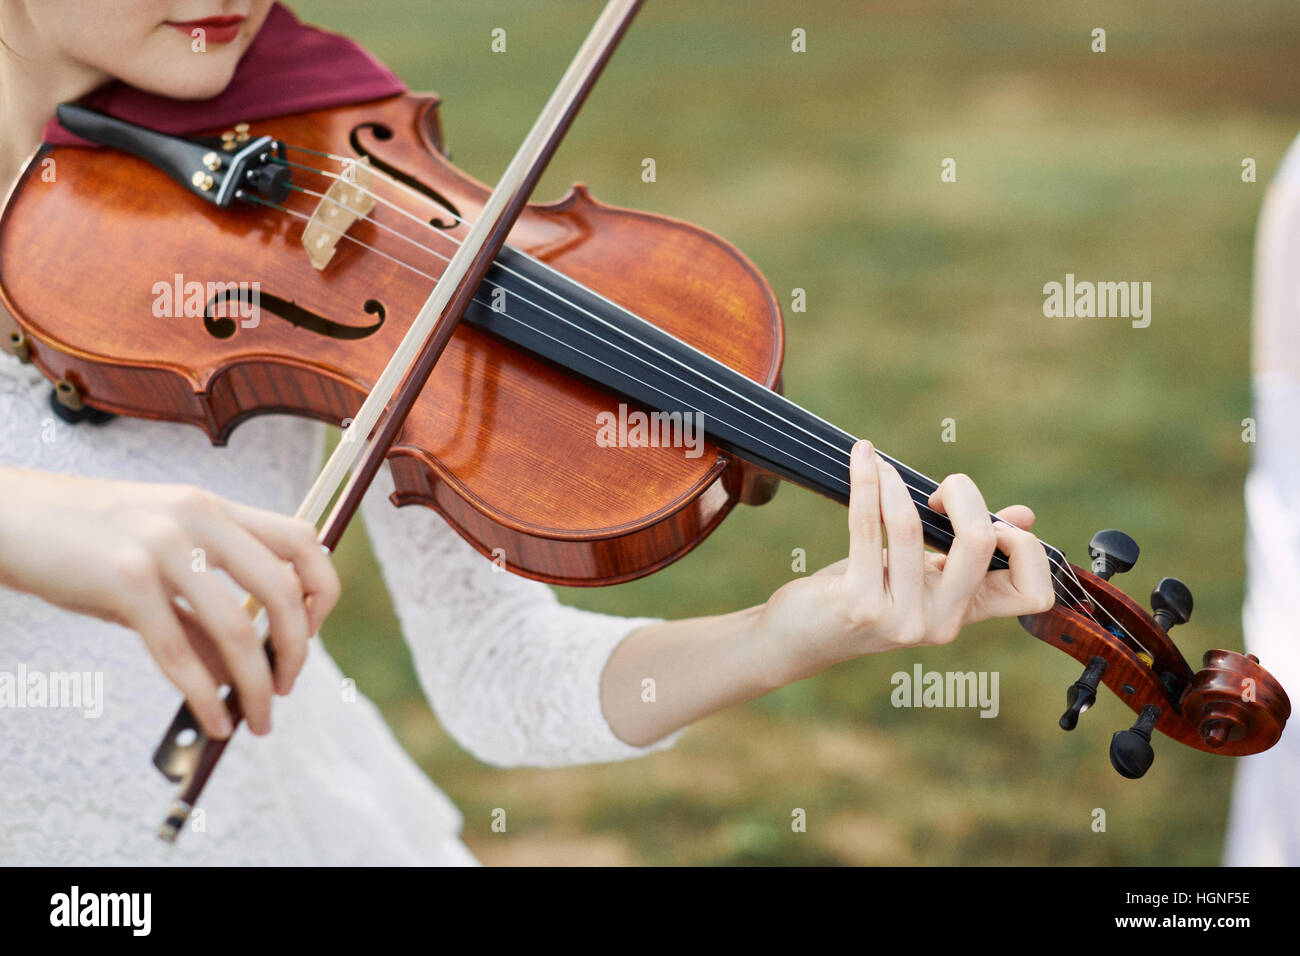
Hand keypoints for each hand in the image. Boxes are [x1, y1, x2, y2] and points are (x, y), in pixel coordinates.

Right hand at [0, 466, 339, 737]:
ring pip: (236, 628)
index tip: (311, 631)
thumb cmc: (83, 543)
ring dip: (257, 685)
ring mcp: (161, 546)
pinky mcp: (123, 581)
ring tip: (258, 717)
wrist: (5, 517)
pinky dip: (205, 696)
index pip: (302, 539)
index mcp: (213, 508)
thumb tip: (236, 672)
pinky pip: (179, 652)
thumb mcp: (155, 561)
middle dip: (297, 649)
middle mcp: (197, 518)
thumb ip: (201, 608)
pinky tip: (214, 721)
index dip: (321, 588)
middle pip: (282, 588)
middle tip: (288, 687)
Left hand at [757, 440, 1055, 681]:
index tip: (994, 522)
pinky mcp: (858, 603)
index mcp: (964, 614)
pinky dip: (867, 484)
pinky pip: (868, 527)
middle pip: (978, 543)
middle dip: (964, 494)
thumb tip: (1024, 517)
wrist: (802, 638)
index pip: (1032, 593)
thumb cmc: (866, 596)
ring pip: (911, 527)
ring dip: (894, 483)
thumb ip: (967, 552)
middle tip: (939, 489)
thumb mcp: (923, 577)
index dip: (1027, 549)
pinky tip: (862, 460)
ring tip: (880, 464)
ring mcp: (899, 618)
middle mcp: (939, 622)